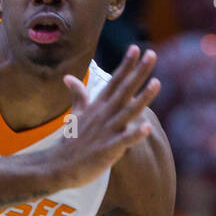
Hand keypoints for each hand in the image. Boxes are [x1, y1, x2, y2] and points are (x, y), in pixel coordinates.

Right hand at [41, 46, 160, 190]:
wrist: (57, 167)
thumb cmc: (69, 142)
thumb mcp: (75, 114)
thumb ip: (77, 95)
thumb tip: (68, 77)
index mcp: (97, 107)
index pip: (114, 81)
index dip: (126, 65)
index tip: (137, 48)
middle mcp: (103, 115)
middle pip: (124, 90)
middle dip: (138, 72)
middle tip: (152, 54)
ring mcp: (106, 132)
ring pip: (128, 112)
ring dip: (143, 98)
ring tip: (157, 82)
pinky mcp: (107, 150)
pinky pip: (123, 141)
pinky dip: (134, 134)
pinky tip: (147, 127)